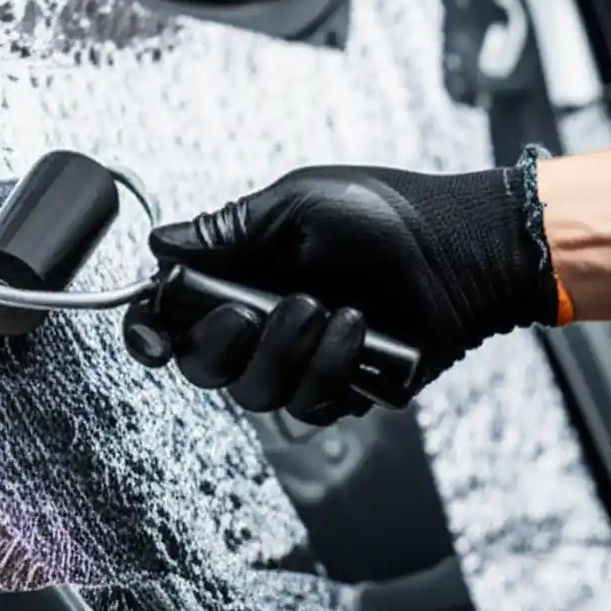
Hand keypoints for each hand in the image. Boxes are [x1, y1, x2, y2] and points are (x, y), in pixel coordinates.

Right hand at [125, 161, 557, 424]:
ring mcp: (300, 360)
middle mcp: (261, 322)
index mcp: (239, 275)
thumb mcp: (297, 205)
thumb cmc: (384, 215)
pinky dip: (330, 367)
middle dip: (218, 343)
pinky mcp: (341, 389)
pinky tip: (357, 328)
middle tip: (248, 312)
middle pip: (202, 365)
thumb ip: (226, 230)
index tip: (154, 339)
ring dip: (284, 351)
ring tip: (328, 307)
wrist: (461, 247)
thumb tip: (161, 244)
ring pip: (253, 392)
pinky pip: (310, 406)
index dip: (150, 332)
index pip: (172, 315)